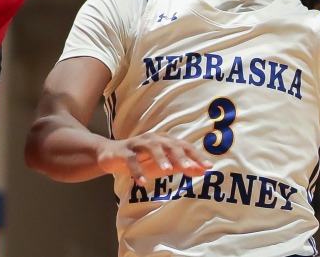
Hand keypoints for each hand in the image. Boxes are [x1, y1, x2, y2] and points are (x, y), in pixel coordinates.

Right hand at [96, 133, 211, 185]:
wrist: (111, 155)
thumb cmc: (142, 160)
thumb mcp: (163, 165)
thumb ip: (182, 167)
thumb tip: (203, 171)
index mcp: (166, 140)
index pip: (185, 146)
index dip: (197, 156)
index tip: (208, 167)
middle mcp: (154, 138)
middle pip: (171, 145)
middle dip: (181, 156)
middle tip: (190, 168)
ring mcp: (139, 143)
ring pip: (152, 147)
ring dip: (160, 158)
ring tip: (167, 170)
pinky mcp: (124, 150)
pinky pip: (131, 159)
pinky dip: (137, 170)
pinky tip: (142, 182)